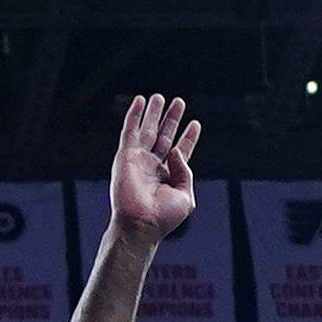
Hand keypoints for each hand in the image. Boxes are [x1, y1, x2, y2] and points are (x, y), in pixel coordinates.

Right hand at [106, 92, 201, 244]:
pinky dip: (135, 114)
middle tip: (179, 102)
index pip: (180, 151)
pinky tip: (140, 100)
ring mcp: (139, 160)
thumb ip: (185, 171)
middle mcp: (153, 166)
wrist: (141, 224)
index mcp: (168, 176)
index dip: (188, 137)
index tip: (195, 124)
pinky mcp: (126, 156)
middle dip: (172, 119)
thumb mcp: (185, 195)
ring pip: (148, 130)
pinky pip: (130, 130)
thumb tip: (176, 150)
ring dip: (154, 113)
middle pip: (165, 136)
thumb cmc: (163, 217)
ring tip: (160, 97)